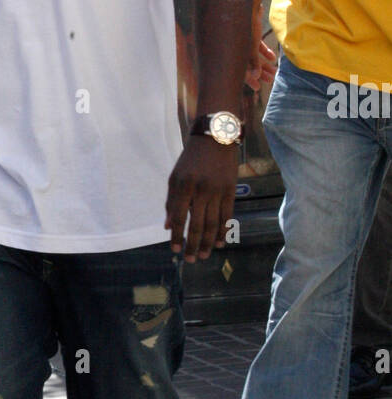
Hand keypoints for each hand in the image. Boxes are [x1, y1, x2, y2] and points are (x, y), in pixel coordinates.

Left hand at [165, 136, 238, 262]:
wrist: (215, 138)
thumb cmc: (190, 160)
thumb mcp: (174, 177)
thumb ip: (171, 202)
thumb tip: (168, 226)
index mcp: (183, 186)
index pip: (179, 217)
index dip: (177, 236)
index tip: (175, 250)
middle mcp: (200, 190)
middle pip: (197, 224)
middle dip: (192, 245)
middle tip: (190, 260)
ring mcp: (217, 191)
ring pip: (212, 223)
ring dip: (207, 242)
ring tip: (202, 255)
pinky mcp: (230, 190)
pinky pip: (227, 215)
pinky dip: (223, 231)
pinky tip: (219, 242)